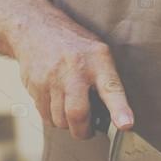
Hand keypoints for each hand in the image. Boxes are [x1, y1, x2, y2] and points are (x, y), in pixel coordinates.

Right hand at [12, 19, 133, 138]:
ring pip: (60, 120)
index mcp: (97, 61)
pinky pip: (45, 116)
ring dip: (67, 123)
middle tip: (88, 129)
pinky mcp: (35, 87)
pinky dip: (53, 117)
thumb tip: (117, 117)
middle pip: (77, 113)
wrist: (36, 29)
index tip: (125, 124)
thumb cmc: (73, 44)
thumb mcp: (98, 52)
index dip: (119, 109)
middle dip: (83, 131)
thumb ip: (107, 80)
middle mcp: (74, 70)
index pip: (111, 88)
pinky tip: (56, 103)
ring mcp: (52, 79)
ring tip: (70, 110)